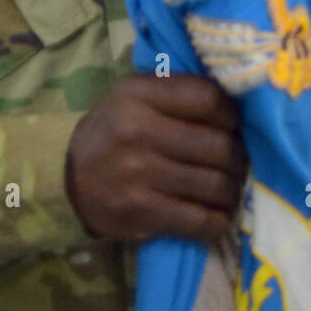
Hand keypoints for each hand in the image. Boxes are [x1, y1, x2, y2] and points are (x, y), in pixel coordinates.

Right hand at [65, 73, 246, 243]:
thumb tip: (235, 99)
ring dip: (231, 190)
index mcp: (138, 94)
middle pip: (219, 145)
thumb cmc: (114, 130)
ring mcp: (139, 173)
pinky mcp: (142, 212)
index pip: (208, 98)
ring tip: (228, 188)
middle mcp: (138, 130)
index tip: (231, 125)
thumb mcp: (133, 95)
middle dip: (237, 157)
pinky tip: (217, 215)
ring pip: (216, 185)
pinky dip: (218, 221)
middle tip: (237, 162)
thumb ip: (177, 90)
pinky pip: (201, 220)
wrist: (72, 177)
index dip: (230, 114)